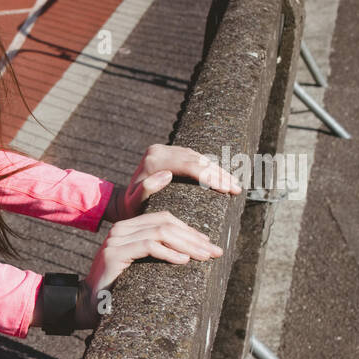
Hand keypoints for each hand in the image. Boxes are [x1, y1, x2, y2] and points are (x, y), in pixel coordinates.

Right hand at [82, 210, 224, 323]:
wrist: (89, 306)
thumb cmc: (118, 290)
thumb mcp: (141, 266)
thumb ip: (157, 253)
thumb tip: (192, 250)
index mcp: (128, 229)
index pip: (163, 219)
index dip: (189, 229)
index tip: (208, 244)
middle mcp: (120, 230)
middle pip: (165, 223)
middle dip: (193, 236)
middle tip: (214, 251)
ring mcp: (116, 240)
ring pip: (160, 232)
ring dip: (186, 244)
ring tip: (204, 256)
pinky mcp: (113, 253)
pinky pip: (148, 246)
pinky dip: (169, 253)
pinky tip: (183, 261)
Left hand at [108, 144, 243, 221]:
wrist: (121, 202)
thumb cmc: (129, 208)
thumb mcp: (134, 203)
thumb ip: (145, 190)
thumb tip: (167, 174)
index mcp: (154, 160)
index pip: (190, 166)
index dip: (211, 177)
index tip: (228, 190)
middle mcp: (160, 150)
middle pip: (197, 160)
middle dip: (219, 175)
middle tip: (237, 189)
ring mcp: (165, 149)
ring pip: (199, 157)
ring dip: (218, 171)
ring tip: (235, 185)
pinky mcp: (170, 153)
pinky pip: (195, 158)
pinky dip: (210, 168)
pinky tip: (223, 178)